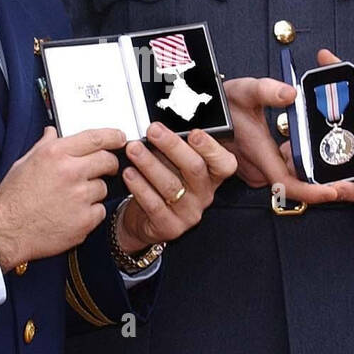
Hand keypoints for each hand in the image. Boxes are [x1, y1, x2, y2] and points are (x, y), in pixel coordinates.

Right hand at [0, 126, 125, 270]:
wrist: (6, 232)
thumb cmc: (12, 200)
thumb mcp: (23, 163)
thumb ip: (44, 145)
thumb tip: (52, 133)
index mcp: (55, 154)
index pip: (96, 138)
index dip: (113, 136)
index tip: (120, 138)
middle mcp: (70, 172)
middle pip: (108, 161)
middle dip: (109, 164)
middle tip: (103, 169)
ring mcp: (79, 197)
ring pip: (103, 188)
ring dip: (94, 191)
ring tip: (72, 198)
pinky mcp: (84, 220)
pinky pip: (99, 211)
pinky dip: (90, 213)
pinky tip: (72, 214)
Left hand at [116, 123, 236, 251]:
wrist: (145, 220)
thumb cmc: (161, 185)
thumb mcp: (173, 165)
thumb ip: (174, 148)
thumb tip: (161, 126)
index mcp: (211, 177)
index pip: (224, 163)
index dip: (211, 148)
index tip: (194, 132)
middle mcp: (204, 195)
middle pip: (195, 168)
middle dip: (172, 146)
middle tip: (153, 130)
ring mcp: (189, 214)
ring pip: (171, 185)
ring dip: (150, 164)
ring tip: (133, 149)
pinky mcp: (170, 227)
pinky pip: (154, 204)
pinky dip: (140, 186)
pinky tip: (129, 173)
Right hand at [222, 76, 338, 205]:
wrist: (199, 113)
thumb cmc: (221, 104)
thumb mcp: (244, 90)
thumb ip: (268, 90)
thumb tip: (291, 93)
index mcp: (259, 155)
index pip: (288, 185)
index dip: (312, 193)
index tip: (333, 192)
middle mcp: (257, 170)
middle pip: (294, 181)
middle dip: (315, 172)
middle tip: (336, 156)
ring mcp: (254, 172)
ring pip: (286, 175)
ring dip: (302, 165)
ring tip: (317, 146)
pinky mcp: (253, 170)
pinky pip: (278, 170)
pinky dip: (290, 161)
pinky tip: (295, 144)